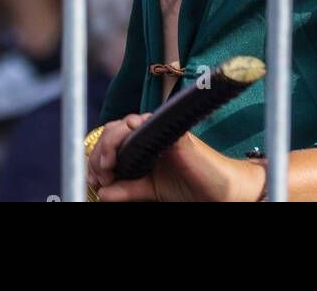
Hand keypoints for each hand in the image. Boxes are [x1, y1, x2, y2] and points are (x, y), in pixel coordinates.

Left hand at [86, 113, 266, 201]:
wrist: (221, 191)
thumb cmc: (190, 186)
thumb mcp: (150, 191)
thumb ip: (127, 190)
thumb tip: (101, 192)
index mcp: (145, 146)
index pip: (112, 140)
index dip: (97, 157)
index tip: (95, 179)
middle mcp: (152, 134)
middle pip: (114, 129)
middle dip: (99, 152)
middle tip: (101, 175)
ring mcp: (163, 131)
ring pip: (125, 124)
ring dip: (110, 144)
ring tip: (109, 167)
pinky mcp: (174, 134)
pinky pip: (148, 125)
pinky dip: (131, 133)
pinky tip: (126, 153)